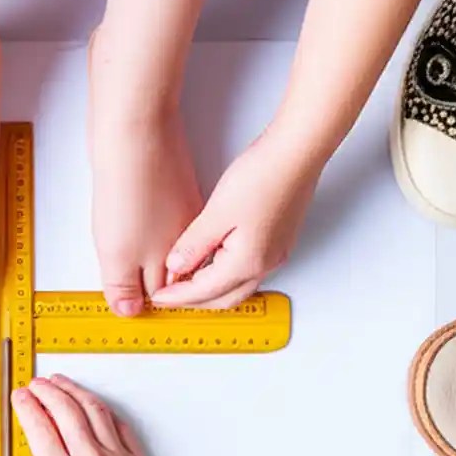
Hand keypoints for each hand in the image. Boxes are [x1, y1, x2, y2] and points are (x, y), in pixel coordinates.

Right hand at [13, 375, 241, 455]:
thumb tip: (42, 449)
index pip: (39, 428)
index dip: (26, 407)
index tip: (20, 397)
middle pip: (64, 409)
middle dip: (46, 391)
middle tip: (35, 384)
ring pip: (92, 408)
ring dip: (72, 389)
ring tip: (58, 382)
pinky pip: (117, 422)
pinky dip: (100, 407)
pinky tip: (90, 402)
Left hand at [151, 140, 318, 308]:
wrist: (297, 153)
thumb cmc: (263, 176)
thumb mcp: (217, 213)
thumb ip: (194, 245)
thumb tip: (175, 267)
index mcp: (247, 263)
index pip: (203, 292)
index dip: (177, 296)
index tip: (157, 296)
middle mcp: (265, 265)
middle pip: (223, 299)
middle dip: (194, 302)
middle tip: (169, 295)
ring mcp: (275, 255)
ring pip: (237, 287)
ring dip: (211, 290)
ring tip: (185, 280)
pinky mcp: (278, 242)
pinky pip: (247, 271)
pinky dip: (225, 275)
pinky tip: (212, 262)